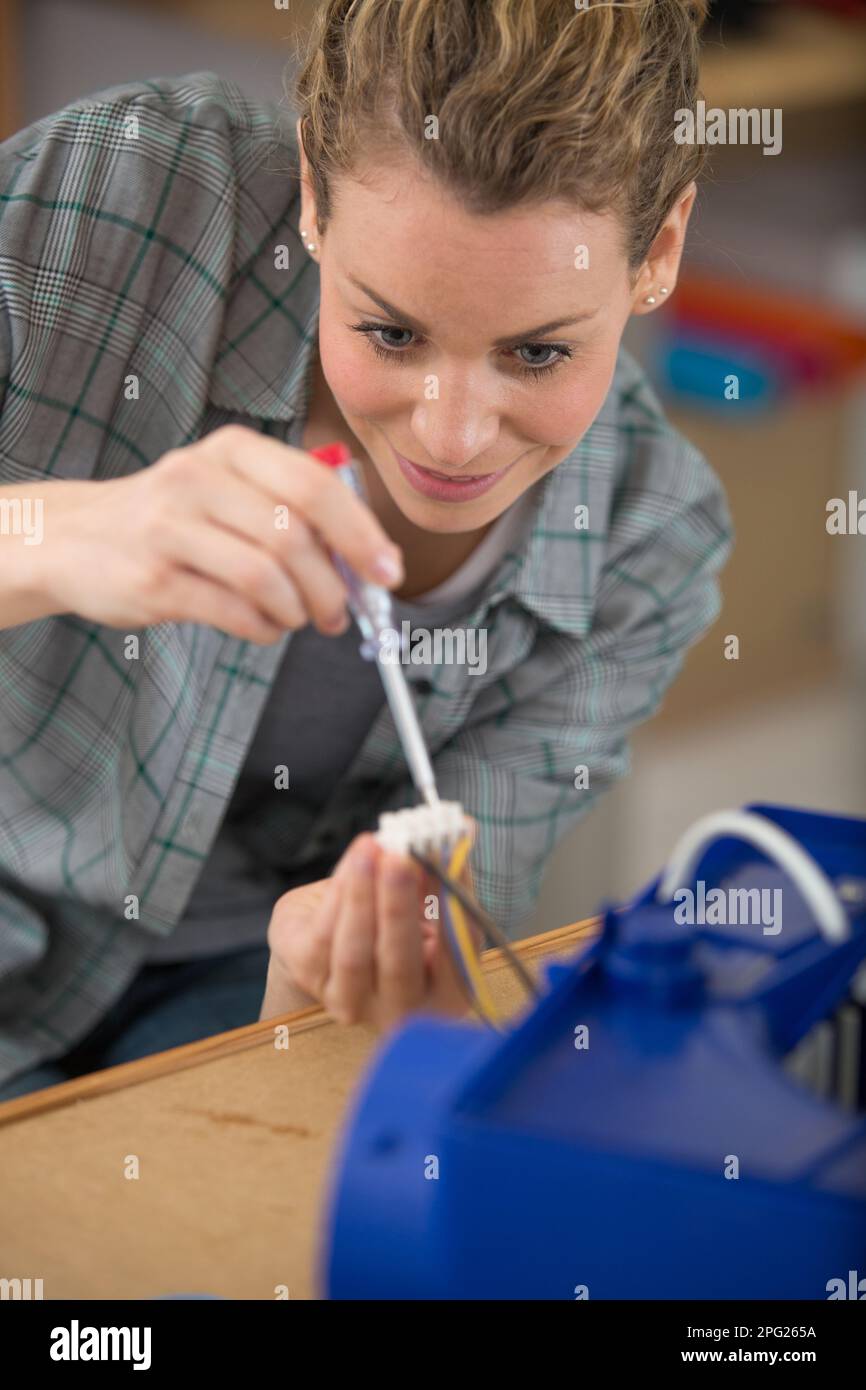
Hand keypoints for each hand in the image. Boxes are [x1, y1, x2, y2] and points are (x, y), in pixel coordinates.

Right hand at [28, 425, 403, 640]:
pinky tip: (263, 626)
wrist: (70, 538)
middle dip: (333, 586)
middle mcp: (197, 479)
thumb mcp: (228, 488)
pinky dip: (263, 629)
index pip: (316, 485)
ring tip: (297, 619)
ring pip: (266, 577)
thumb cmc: (172, 519)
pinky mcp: (152, 580)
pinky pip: (233, 612)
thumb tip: (367, 559)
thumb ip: (292, 509)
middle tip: (341, 613)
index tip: (388, 573)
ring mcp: (169, 529)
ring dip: (297, 610)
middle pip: (295, 536)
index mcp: (231, 451)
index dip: (362, 535)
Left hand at [261, 833, 478, 1029]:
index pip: (456, 955)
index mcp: (443, 994)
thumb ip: (440, 873)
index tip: (446, 863)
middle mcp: (397, 1009)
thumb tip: (456, 830)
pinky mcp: (309, 975)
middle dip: (398, 906)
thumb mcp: (423, 901)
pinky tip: (354, 861)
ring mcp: (349, 1000)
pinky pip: (322, 935)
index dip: (451, 908)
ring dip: (363, 892)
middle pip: (398, 963)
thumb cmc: (392, 919)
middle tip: (400, 859)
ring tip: (372, 846)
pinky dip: (339, 891)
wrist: (333, 936)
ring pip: (354, 951)